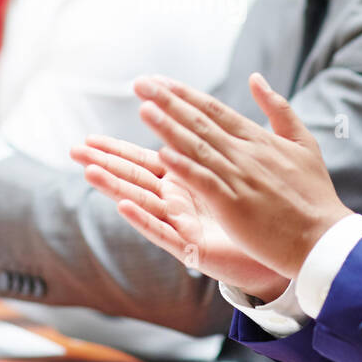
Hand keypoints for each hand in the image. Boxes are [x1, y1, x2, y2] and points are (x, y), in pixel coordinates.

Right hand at [70, 134, 289, 299]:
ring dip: (115, 186)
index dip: (118, 148)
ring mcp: (181, 224)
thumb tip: (202, 111)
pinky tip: (124, 206)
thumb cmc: (259, 211)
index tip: (90, 136)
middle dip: (105, 164)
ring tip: (89, 171)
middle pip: (134, 177)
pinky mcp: (191, 248)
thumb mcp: (237, 166)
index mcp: (185, 180)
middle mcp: (177, 201)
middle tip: (75, 150)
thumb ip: (217, 139)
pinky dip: (143, 219)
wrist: (286, 249)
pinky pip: (164, 231)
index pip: (145, 159)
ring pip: (142, 201)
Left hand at [132, 73, 353, 279]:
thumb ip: (278, 109)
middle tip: (140, 83)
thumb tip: (256, 79)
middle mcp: (246, 153)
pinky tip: (162, 154)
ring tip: (144, 109)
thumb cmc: (315, 194)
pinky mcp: (235, 205)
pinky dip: (184, 167)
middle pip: (199, 122)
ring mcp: (240, 178)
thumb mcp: (303, 142)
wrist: (324, 237)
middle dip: (167, 102)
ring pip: (197, 147)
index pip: (215, 110)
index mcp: (259, 139)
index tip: (159, 82)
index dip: (185, 95)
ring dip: (168, 127)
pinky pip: (204, 181)